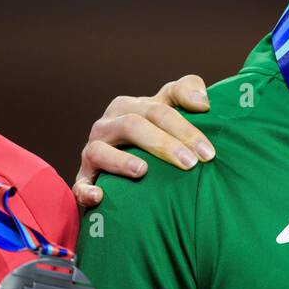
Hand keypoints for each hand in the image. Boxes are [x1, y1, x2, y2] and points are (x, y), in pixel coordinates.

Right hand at [73, 75, 214, 208]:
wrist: (129, 165)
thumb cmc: (157, 132)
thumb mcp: (171, 106)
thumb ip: (186, 92)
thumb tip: (203, 102)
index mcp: (129, 107)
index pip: (159, 110)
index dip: (185, 128)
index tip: (208, 152)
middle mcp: (107, 126)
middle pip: (133, 126)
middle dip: (164, 144)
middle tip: (190, 164)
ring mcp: (92, 152)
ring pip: (100, 150)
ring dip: (121, 160)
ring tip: (143, 171)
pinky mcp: (84, 178)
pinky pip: (80, 184)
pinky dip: (86, 189)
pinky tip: (100, 196)